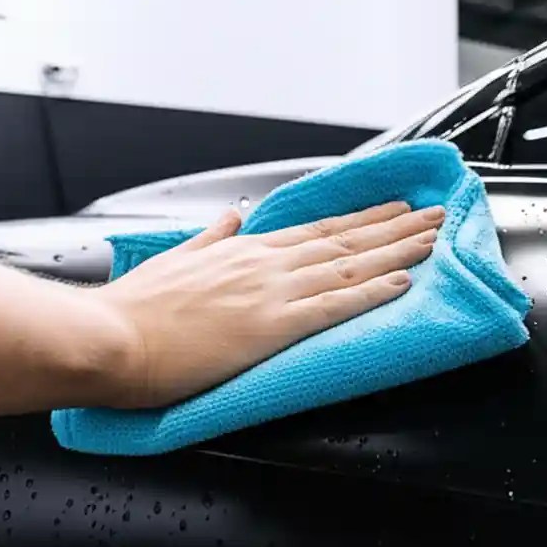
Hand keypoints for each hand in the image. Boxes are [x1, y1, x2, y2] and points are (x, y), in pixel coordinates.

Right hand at [86, 201, 444, 408]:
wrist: (110, 338)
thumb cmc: (136, 310)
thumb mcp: (176, 259)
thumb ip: (211, 238)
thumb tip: (233, 218)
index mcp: (244, 251)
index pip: (319, 230)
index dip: (363, 219)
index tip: (394, 209)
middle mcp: (265, 264)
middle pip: (346, 240)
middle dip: (396, 227)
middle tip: (436, 215)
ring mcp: (271, 293)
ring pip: (349, 266)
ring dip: (396, 251)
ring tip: (433, 240)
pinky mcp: (270, 326)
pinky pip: (333, 306)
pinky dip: (370, 292)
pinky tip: (400, 284)